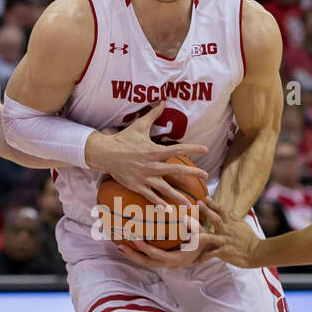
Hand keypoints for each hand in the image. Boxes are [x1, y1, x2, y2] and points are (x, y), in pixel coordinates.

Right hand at [85, 103, 207, 207]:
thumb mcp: (139, 125)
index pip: (178, 150)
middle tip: (205, 175)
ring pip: (165, 189)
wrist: (105, 154)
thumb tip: (163, 100)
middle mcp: (151, 166)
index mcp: (154, 151)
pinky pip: (151, 197)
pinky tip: (169, 211)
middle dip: (192, 173)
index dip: (193, 149)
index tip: (205, 149)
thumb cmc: (124, 139)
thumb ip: (153, 114)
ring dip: (178, 197)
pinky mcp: (137, 186)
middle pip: (176, 171)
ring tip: (190, 204)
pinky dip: (160, 205)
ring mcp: (144, 178)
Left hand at [112, 210, 208, 268]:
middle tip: (120, 247)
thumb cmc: (204, 242)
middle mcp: (169, 264)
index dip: (145, 248)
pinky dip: (138, 253)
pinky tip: (129, 246)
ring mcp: (165, 264)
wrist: (207, 252)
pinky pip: (148, 258)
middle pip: (147, 262)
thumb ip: (194, 227)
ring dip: (132, 255)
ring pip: (145, 262)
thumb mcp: (202, 234)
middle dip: (133, 255)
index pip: (157, 255)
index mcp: (177, 259)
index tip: (135, 239)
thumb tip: (185, 218)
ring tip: (119, 246)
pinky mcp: (163, 261)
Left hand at [195, 200, 262, 268]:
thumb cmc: (250, 239)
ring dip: (197, 233)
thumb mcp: (242, 225)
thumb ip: (233, 217)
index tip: (205, 198)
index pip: (222, 210)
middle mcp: (227, 230)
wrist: (257, 252)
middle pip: (215, 219)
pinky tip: (196, 260)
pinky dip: (203, 257)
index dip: (213, 204)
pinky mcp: (224, 252)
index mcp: (231, 223)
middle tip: (196, 204)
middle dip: (205, 211)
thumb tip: (225, 210)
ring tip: (187, 231)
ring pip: (209, 236)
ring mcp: (225, 241)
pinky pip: (211, 254)